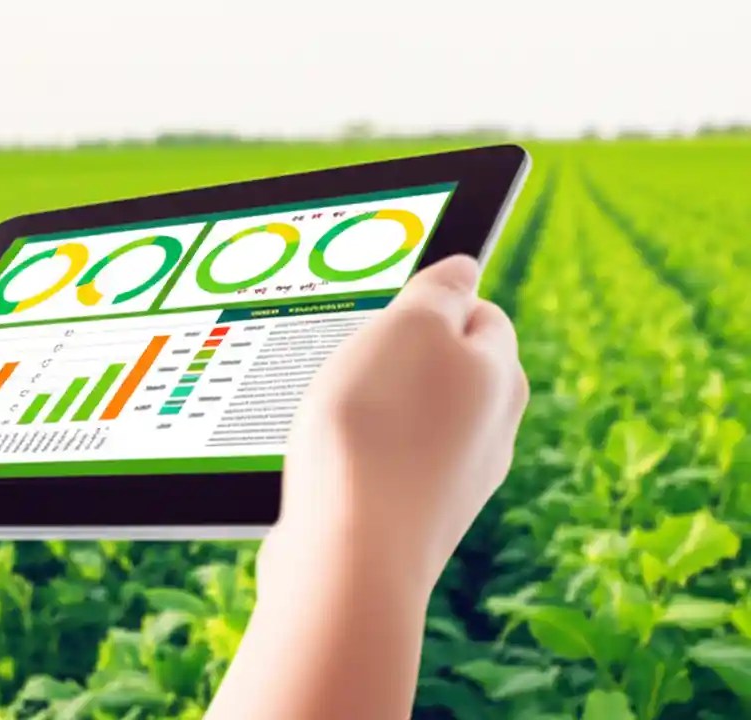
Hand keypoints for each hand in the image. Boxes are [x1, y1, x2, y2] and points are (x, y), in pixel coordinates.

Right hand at [261, 255, 528, 600]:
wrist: (347, 553)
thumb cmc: (376, 430)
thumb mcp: (409, 328)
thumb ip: (440, 291)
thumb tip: (464, 269)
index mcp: (500, 377)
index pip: (479, 311)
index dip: (429, 303)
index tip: (383, 313)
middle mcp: (490, 431)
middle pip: (444, 366)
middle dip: (397, 357)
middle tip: (351, 361)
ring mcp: (453, 480)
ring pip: (410, 416)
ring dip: (371, 407)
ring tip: (331, 417)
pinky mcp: (410, 516)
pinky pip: (384, 462)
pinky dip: (357, 454)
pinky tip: (325, 461)